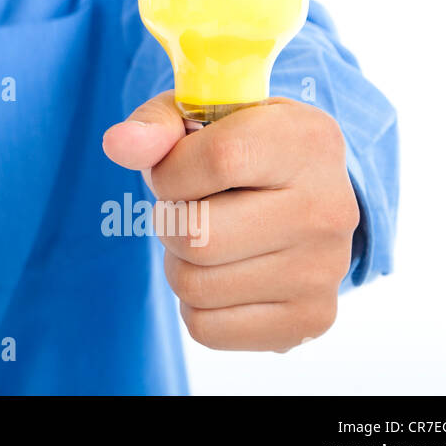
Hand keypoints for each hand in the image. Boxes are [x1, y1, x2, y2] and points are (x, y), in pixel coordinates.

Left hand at [102, 91, 357, 351]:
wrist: (306, 198)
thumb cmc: (242, 148)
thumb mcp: (202, 117)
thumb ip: (156, 125)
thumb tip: (118, 144)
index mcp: (307, 141)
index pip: (218, 161)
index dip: (171, 170)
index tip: (174, 170)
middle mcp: (328, 209)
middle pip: (197, 236)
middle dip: (169, 220)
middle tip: (190, 208)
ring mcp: (323, 272)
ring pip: (194, 285)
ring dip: (178, 262)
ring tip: (207, 238)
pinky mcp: (309, 320)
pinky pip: (205, 328)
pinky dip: (195, 304)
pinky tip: (222, 272)